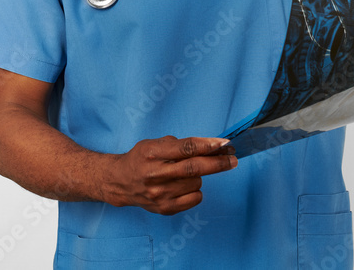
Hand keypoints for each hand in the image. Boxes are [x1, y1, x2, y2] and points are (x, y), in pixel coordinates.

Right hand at [104, 136, 236, 214]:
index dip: (208, 145)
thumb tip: (211, 146)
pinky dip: (196, 190)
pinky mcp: (164, 208)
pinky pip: (194, 198)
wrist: (120, 182)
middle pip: (194, 168)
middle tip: (233, 159)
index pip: (186, 148)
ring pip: (196, 182)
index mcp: (153, 153)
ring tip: (185, 173)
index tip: (225, 144)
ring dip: (199, 176)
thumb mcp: (155, 143)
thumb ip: (180, 144)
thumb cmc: (141, 158)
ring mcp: (160, 194)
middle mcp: (155, 174)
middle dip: (218, 163)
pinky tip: (185, 185)